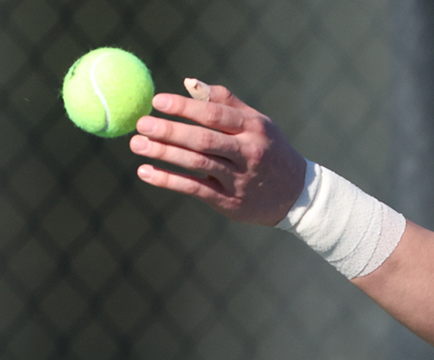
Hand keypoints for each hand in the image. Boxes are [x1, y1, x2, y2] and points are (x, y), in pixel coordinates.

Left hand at [131, 80, 307, 225]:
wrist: (297, 195)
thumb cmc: (270, 151)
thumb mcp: (257, 122)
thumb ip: (225, 102)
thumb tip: (189, 83)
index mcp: (253, 128)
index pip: (215, 114)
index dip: (184, 107)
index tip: (157, 101)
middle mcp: (248, 152)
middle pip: (203, 139)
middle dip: (169, 131)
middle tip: (141, 123)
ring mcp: (239, 179)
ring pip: (197, 164)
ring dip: (164, 154)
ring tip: (136, 144)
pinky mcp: (230, 202)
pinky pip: (195, 189)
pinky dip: (169, 180)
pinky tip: (146, 172)